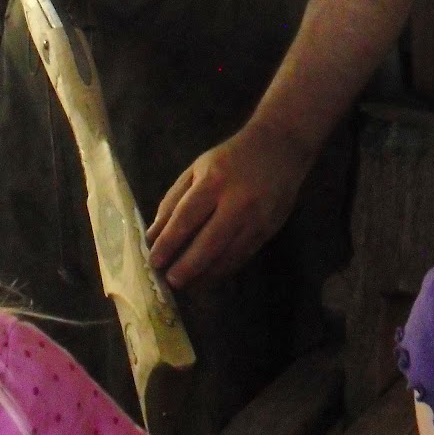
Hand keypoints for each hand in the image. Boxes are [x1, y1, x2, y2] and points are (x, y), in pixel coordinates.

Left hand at [145, 121, 312, 289]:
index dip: (168, 243)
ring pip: (227, 256)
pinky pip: (242, 256)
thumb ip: (174, 200)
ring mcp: (256, 218)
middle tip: (169, 283)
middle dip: (187, 267)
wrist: (279, 148)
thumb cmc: (230, 158)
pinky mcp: (269, 230)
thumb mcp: (197, 168)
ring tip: (187, 287)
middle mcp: (237, 201)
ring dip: (205, 276)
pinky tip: (209, 278)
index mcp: (214, 180)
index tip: (154, 261)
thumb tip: (154, 234)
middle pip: (208, 243)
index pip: (186, 218)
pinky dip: (223, 270)